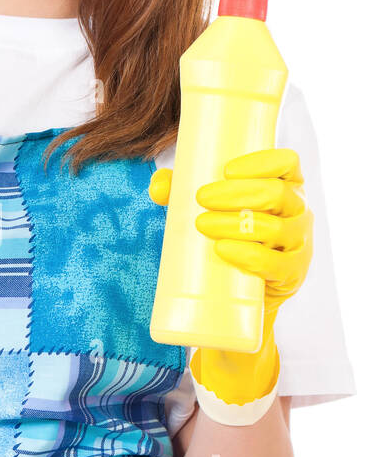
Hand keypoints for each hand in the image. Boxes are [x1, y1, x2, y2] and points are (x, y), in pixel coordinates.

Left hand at [149, 150, 313, 417]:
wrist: (240, 295)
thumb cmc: (227, 237)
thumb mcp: (208, 210)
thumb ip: (181, 193)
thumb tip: (158, 186)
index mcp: (285, 187)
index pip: (287, 163)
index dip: (262, 161)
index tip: (226, 169)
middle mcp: (298, 212)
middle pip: (277, 193)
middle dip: (237, 193)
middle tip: (202, 198)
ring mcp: (299, 244)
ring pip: (276, 228)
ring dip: (237, 224)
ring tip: (202, 224)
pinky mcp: (292, 275)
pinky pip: (276, 264)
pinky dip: (249, 256)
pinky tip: (224, 250)